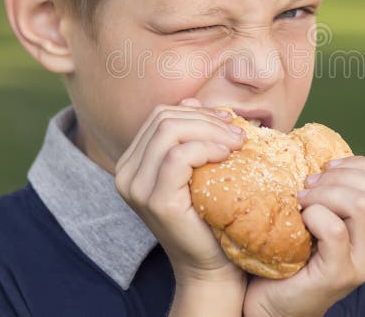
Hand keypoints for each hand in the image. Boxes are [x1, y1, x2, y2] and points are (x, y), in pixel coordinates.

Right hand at [114, 98, 246, 285]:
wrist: (211, 265)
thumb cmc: (209, 214)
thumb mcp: (195, 168)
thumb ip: (189, 136)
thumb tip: (192, 99)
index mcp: (132, 162)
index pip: (159, 115)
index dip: (195, 110)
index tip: (227, 120)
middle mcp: (126, 173)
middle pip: (164, 118)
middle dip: (206, 118)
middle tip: (238, 133)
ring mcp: (136, 187)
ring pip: (170, 131)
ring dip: (210, 130)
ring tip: (237, 143)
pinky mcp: (155, 200)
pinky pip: (179, 156)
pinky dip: (207, 148)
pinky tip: (226, 156)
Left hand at [243, 156, 364, 316]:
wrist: (272, 300)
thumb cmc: (292, 250)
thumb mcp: (324, 215)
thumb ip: (336, 190)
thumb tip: (319, 145)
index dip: (358, 164)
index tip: (327, 169)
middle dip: (339, 176)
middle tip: (308, 186)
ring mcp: (364, 264)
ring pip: (362, 204)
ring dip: (325, 193)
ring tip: (302, 201)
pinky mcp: (339, 274)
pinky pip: (335, 228)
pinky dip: (314, 214)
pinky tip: (300, 219)